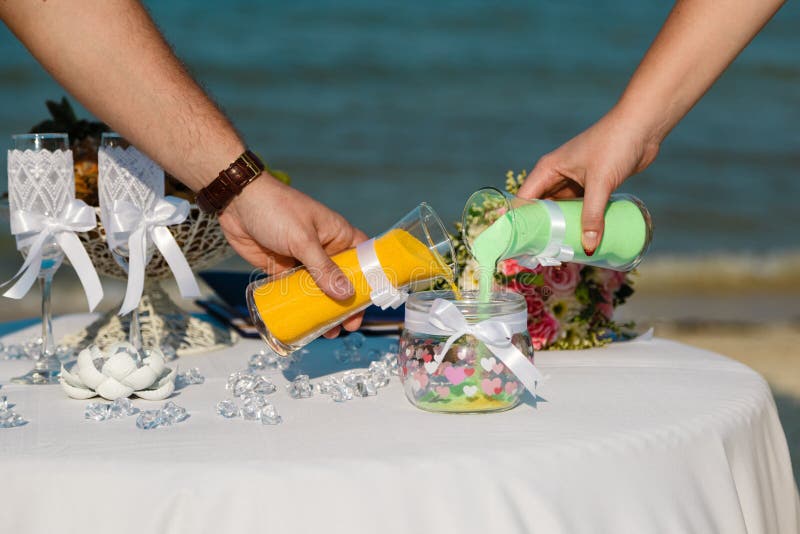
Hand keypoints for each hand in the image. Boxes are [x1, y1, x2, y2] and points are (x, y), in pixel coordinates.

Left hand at [218, 175, 367, 336]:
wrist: (237, 201)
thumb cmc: (277, 209)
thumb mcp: (303, 239)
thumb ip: (323, 268)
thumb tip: (344, 295)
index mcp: (338, 235)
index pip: (363, 260)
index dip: (370, 281)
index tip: (370, 303)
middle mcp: (325, 249)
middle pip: (342, 280)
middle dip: (345, 303)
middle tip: (347, 326)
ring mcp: (303, 260)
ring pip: (319, 290)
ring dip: (323, 309)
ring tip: (328, 331)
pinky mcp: (282, 269)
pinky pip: (295, 291)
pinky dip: (300, 306)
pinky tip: (303, 322)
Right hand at [518, 108, 659, 254]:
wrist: (643, 126)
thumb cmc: (615, 144)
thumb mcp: (601, 181)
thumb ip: (593, 214)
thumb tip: (587, 247)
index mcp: (548, 169)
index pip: (525, 200)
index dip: (520, 222)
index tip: (522, 245)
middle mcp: (556, 175)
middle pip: (541, 208)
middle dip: (542, 230)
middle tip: (543, 254)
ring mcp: (574, 180)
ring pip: (561, 210)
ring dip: (561, 227)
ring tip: (560, 251)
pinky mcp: (591, 185)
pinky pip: (579, 208)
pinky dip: (578, 222)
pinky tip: (580, 237)